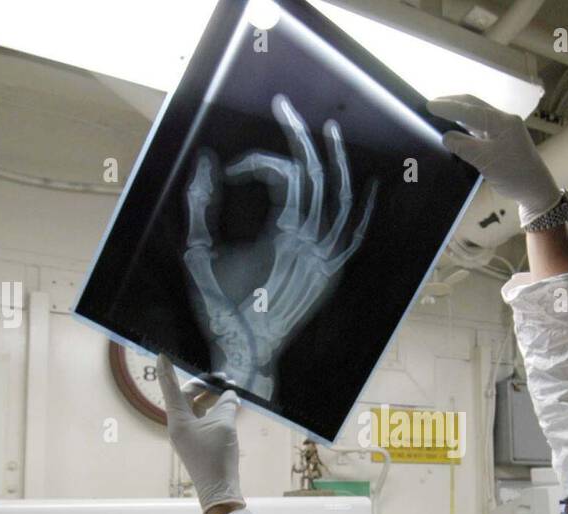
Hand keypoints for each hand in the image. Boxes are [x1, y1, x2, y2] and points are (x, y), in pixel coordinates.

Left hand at [156, 354, 244, 513]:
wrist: (219, 489)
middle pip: (187, 396)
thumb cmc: (217, 456)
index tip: (161, 355)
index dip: (167, 370)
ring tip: (231, 392)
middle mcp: (179, 425)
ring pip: (196, 408)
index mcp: (178, 419)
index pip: (171, 388)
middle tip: (223, 378)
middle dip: (204, 385)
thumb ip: (227, 405)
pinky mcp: (197, 443)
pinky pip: (203, 420)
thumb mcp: (225, 425)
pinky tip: (229, 408)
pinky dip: (214, 412)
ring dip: (212, 399)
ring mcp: (187, 435)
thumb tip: (230, 395)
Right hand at [183, 93, 377, 400]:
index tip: (229, 173)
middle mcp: (311, 242)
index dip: (253, 161)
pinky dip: (362, 207)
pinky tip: (368, 184)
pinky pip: (355, 234)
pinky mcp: (331, 273)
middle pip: (313, 174)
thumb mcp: (199, 254)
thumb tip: (205, 162)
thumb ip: (201, 205)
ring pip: (341, 198)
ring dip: (336, 160)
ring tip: (331, 130)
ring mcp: (326, 258)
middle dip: (297, 134)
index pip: (280, 173)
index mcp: (280, 233)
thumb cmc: (220, 307)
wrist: (247, 354)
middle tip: (285, 105)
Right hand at [427, 93, 561, 225]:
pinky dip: (466, 124)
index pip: (470, 109)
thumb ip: (464, 146)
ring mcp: (503, 128)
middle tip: (431, 105)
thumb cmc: (514, 175)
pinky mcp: (502, 138)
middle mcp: (504, 120)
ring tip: (440, 112)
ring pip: (477, 114)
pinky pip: (480, 126)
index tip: (428, 106)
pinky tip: (455, 126)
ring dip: (459, 112)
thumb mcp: (486, 161)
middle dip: (453, 103)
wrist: (536, 190)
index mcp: (502, 121)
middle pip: (474, 105)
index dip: (448, 107)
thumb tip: (446, 136)